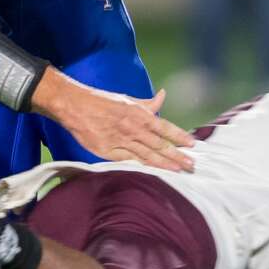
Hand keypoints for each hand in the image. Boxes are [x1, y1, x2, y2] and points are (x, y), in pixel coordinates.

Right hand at [33, 70, 194, 171]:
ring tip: (178, 171)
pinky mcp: (109, 152)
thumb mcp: (128, 99)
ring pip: (147, 155)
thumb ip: (147, 103)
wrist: (76, 106)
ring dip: (164, 164)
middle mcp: (133, 129)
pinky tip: (153, 173)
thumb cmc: (102, 101)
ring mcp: (121, 141)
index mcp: (139, 115)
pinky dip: (142, 166)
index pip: (164, 127)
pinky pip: (128, 161)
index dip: (179, 136)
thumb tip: (163, 95)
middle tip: (191, 165)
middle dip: (177, 156)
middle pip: (159, 145)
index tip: (192, 144)